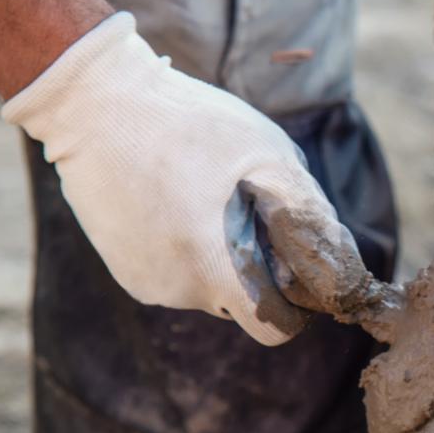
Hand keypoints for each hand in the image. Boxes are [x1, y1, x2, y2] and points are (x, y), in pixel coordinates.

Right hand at [2, 14, 376, 344]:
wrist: (95, 104)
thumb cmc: (190, 123)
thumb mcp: (268, 155)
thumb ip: (310, 215)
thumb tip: (338, 260)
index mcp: (219, 272)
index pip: (276, 328)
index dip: (295, 303)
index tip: (291, 263)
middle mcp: (180, 292)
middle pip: (242, 306)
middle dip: (255, 272)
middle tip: (245, 212)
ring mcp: (146, 283)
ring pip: (206, 289)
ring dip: (217, 256)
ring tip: (202, 195)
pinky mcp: (124, 270)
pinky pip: (174, 274)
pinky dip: (183, 249)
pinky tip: (173, 200)